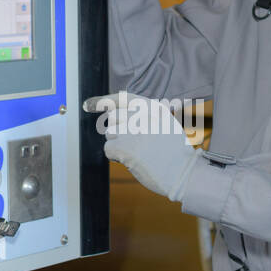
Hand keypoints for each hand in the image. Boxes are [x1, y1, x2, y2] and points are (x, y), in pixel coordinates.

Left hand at [83, 92, 199, 200]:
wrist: (183, 173)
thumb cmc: (175, 153)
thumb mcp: (168, 124)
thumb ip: (150, 114)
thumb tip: (126, 109)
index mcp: (152, 107)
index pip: (123, 98)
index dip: (103, 100)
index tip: (87, 104)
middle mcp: (140, 114)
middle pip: (113, 118)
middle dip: (119, 131)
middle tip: (136, 144)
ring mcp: (131, 130)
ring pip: (109, 133)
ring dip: (118, 144)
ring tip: (137, 152)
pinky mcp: (124, 146)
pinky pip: (108, 149)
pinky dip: (116, 157)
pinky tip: (131, 160)